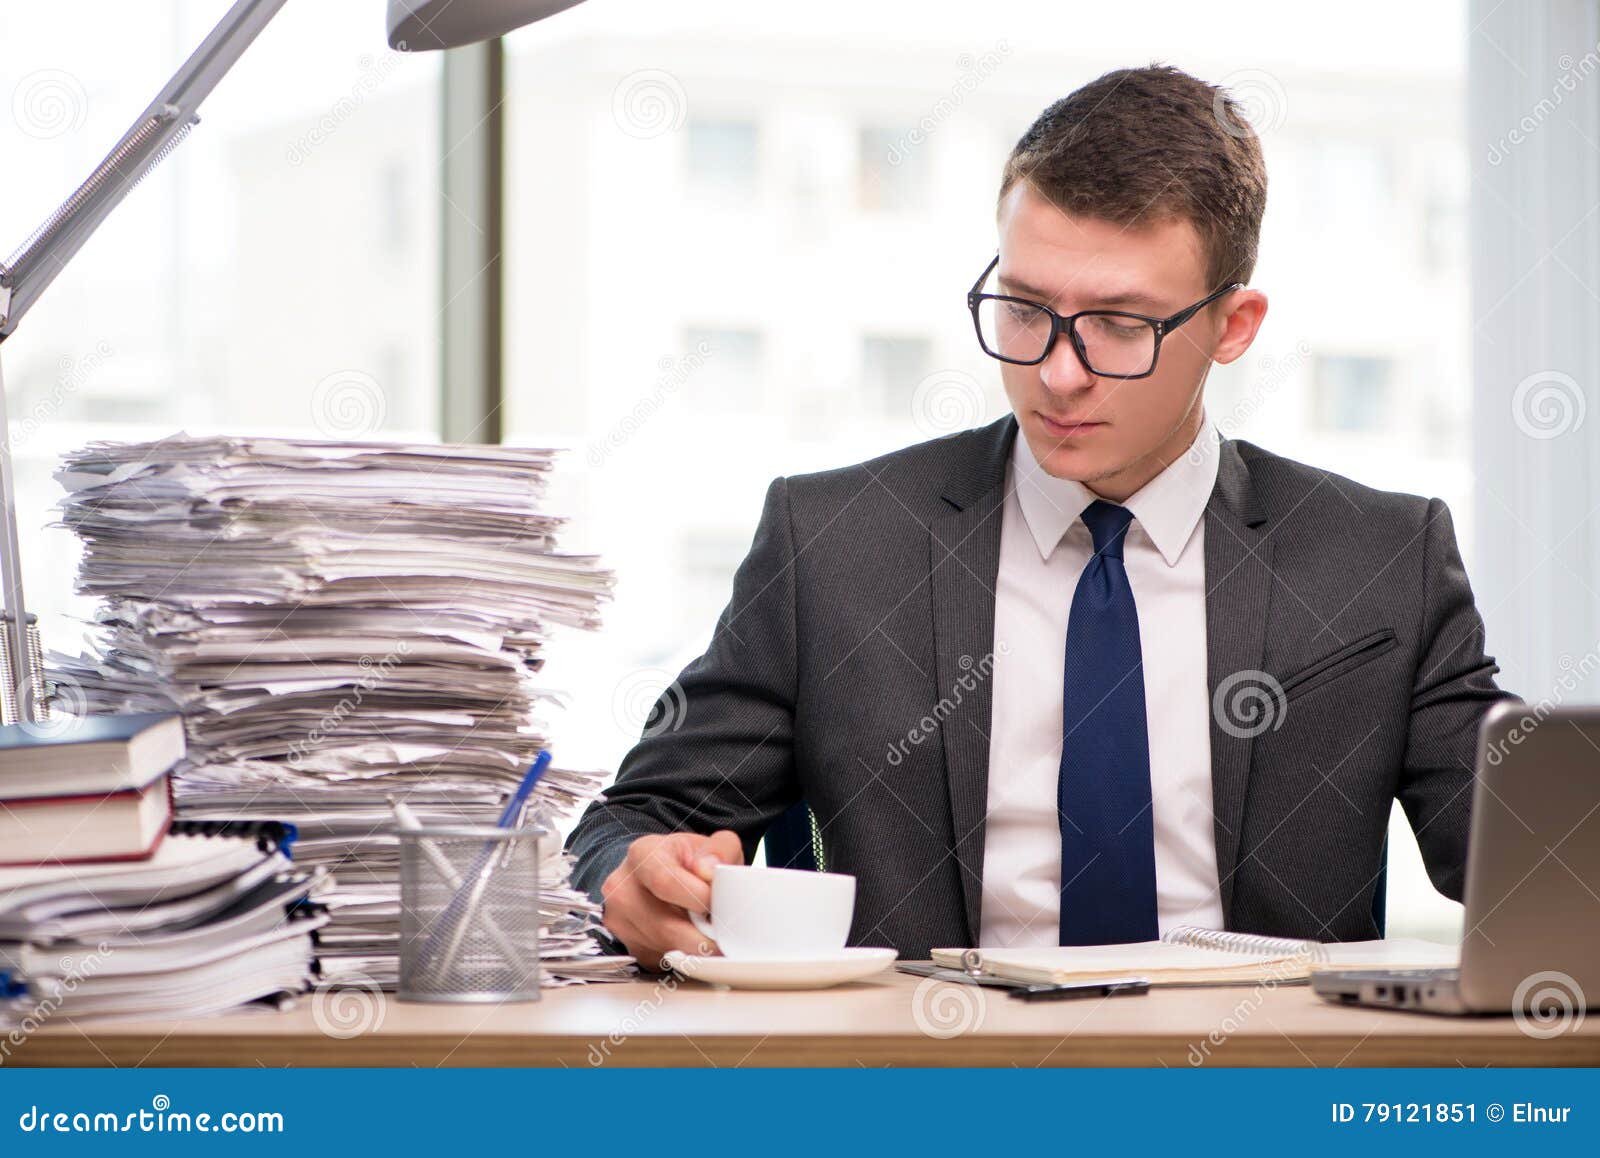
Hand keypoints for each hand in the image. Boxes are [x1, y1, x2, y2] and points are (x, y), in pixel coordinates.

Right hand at [600, 830, 742, 969]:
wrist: (659, 874)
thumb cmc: (688, 861)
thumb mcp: (710, 844)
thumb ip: (720, 849)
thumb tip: (709, 870)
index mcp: (642, 854)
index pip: (665, 882)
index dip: (698, 898)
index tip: (716, 903)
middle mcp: (622, 888)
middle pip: (665, 926)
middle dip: (702, 935)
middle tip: (726, 934)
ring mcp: (620, 921)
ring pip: (666, 948)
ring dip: (695, 948)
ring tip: (710, 932)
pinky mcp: (629, 947)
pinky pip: (663, 961)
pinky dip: (684, 956)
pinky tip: (692, 939)